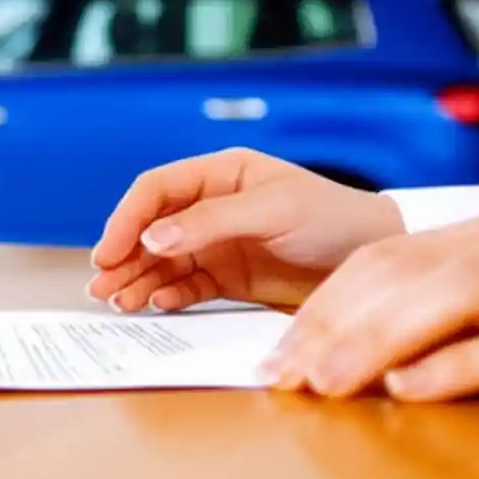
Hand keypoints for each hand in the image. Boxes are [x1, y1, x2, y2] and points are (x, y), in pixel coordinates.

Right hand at [88, 149, 404, 311]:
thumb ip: (211, 222)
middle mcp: (213, 207)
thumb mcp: (273, 211)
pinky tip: (156, 305)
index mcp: (221, 174)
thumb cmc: (333, 219)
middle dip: (124, 256)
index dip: (127, 219)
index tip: (110, 252)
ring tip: (120, 302)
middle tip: (102, 287)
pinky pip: (188, 286)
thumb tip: (152, 237)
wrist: (377, 258)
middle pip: (151, 229)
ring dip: (139, 280)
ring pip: (163, 261)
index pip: (157, 190)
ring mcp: (219, 243)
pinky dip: (168, 296)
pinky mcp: (231, 278)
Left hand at [262, 212, 478, 401]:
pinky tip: (413, 388)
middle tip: (283, 374)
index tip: (278, 351)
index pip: (382, 258)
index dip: (322, 305)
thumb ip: (443, 304)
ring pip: (454, 297)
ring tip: (327, 383)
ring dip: (377, 340)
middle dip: (331, 325)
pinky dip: (462, 365)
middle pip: (404, 273)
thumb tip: (352, 343)